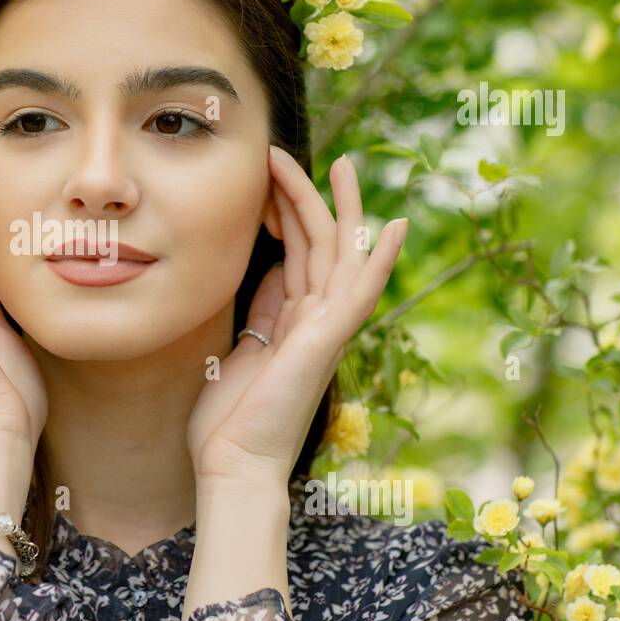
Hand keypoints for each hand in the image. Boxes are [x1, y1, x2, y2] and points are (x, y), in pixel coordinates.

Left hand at [186, 146, 407, 485]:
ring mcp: (325, 331)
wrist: (233, 467)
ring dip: (338, 208)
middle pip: (319, 245)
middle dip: (311, 197)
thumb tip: (263, 278)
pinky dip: (378, 260)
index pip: (294, 255)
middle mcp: (314, 322)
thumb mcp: (237, 351)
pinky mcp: (327, 342)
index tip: (270, 178)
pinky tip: (391, 226)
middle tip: (296, 153)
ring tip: (341, 164)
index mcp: (291, 323)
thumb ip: (257, 315)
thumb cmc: (227, 423)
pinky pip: (357, 292)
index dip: (284, 213)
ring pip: (337, 256)